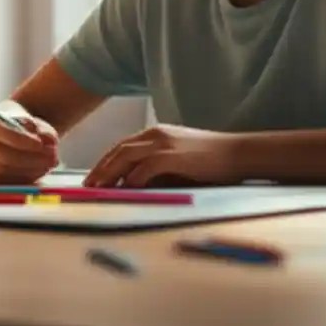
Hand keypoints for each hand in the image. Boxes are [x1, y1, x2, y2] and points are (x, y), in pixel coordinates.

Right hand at [0, 114, 59, 183]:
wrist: (15, 135)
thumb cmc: (23, 126)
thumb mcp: (34, 121)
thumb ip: (41, 129)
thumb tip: (48, 139)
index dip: (20, 139)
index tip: (39, 143)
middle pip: (2, 155)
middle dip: (30, 158)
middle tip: (53, 157)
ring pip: (6, 171)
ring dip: (32, 169)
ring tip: (51, 163)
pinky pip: (8, 182)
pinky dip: (27, 177)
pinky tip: (42, 170)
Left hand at [84, 125, 242, 187]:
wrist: (239, 153)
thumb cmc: (212, 161)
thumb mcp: (179, 160)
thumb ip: (157, 169)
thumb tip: (134, 184)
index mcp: (156, 134)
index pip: (121, 147)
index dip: (105, 162)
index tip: (93, 177)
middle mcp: (155, 134)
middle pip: (118, 150)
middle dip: (100, 169)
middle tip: (87, 186)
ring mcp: (163, 143)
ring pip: (125, 157)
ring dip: (108, 174)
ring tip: (97, 189)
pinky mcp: (172, 156)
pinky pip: (144, 168)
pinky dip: (132, 179)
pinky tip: (124, 191)